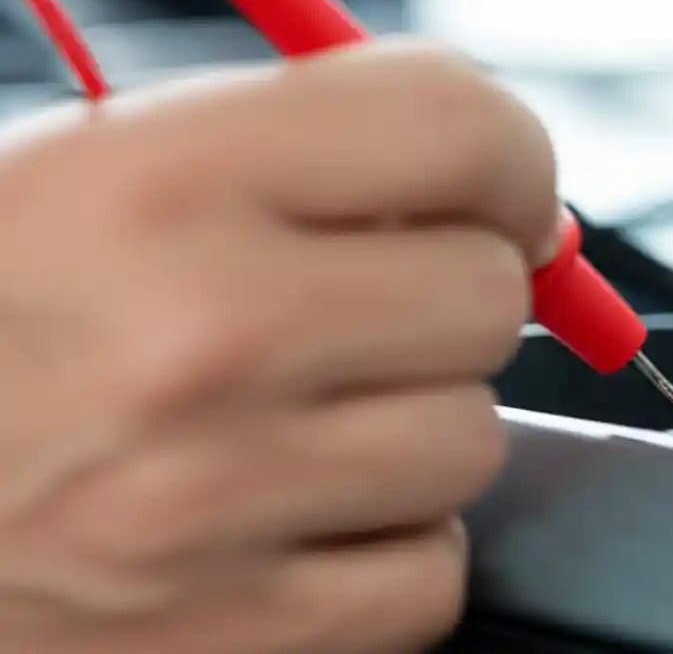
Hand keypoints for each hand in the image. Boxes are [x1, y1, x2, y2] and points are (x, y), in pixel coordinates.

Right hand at [0, 41, 555, 652]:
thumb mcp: (106, 176)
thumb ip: (314, 155)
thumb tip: (508, 191)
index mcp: (156, 183)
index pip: (460, 128)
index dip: (507, 158)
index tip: (495, 194)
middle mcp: (193, 340)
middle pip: (488, 297)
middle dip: (444, 297)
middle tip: (360, 311)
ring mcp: (209, 507)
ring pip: (470, 443)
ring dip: (409, 426)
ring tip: (292, 421)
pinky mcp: (229, 638)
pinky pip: (426, 574)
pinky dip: (381, 549)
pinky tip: (286, 518)